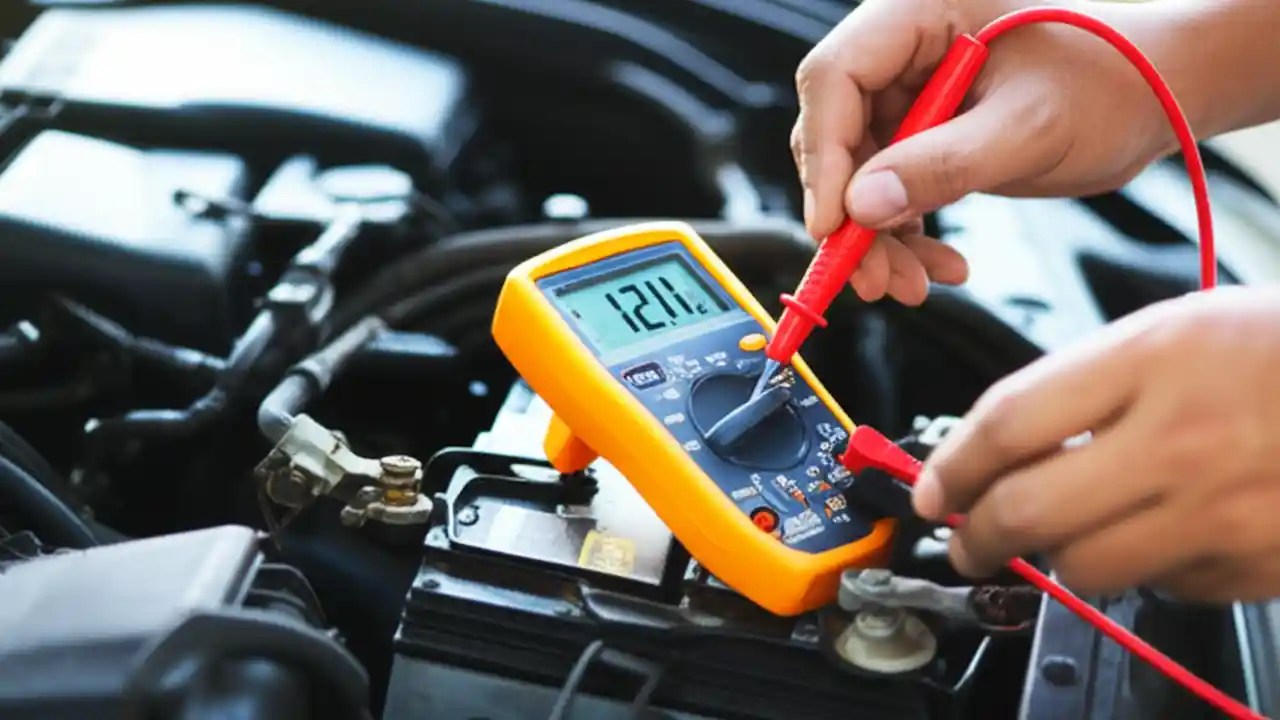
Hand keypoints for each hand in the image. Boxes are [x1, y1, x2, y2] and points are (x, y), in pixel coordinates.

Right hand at [793, 0, 1186, 305]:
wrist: (1162, 95)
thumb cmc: (1115, 82)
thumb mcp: (1029, 127)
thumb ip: (943, 165)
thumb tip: (860, 208)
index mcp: (920, 13)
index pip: (835, 79)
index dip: (824, 154)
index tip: (833, 225)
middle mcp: (904, 52)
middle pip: (837, 135)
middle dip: (851, 215)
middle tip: (872, 279)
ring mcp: (912, 97)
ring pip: (859, 176)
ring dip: (879, 240)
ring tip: (913, 287)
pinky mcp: (927, 137)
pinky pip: (892, 192)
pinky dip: (907, 236)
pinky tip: (941, 266)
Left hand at [914, 287, 1279, 602]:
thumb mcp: (1175, 331)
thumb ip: (1083, 388)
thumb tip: (996, 449)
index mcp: (1154, 359)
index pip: (1009, 423)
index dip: (950, 465)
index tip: (931, 488)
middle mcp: (1183, 438)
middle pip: (1029, 510)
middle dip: (976, 534)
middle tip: (966, 539)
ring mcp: (1224, 510)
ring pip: (1085, 566)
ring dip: (1056, 556)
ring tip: (1064, 533)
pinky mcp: (1257, 565)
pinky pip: (1162, 587)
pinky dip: (1144, 568)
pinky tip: (1163, 532)